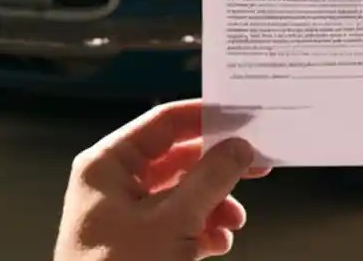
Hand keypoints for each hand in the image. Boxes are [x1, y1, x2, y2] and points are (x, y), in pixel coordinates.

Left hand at [54, 100, 268, 260]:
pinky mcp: (135, 245)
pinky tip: (217, 243)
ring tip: (235, 220)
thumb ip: (210, 179)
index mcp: (107, 165)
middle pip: (177, 160)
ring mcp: (123, 217)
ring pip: (180, 194)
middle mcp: (112, 185)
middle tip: (256, 165)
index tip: (243, 117)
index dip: (206, 117)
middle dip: (217, 170)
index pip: (163, 123)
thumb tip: (238, 148)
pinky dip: (200, 231)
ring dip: (213, 205)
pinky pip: (175, 224)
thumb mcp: (172, 221)